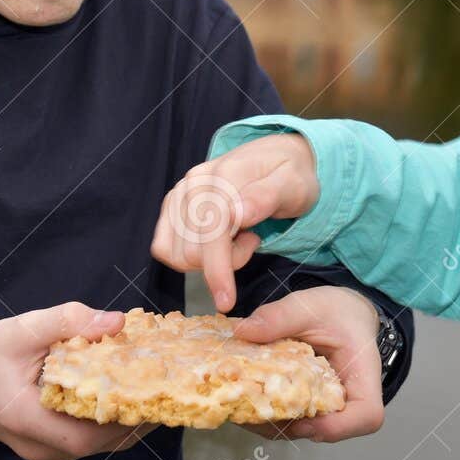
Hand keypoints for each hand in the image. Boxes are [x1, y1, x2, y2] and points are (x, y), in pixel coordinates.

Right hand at [0, 302, 153, 459]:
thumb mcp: (20, 329)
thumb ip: (68, 322)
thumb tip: (119, 323)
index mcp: (29, 422)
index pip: (91, 433)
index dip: (131, 416)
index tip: (162, 390)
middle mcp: (42, 449)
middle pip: (104, 441)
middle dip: (141, 414)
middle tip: (174, 383)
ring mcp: (46, 454)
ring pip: (102, 444)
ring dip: (131, 418)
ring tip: (161, 385)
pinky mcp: (52, 448)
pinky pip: (92, 439)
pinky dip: (114, 418)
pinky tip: (132, 391)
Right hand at [150, 133, 319, 311]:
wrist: (276, 159)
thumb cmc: (291, 176)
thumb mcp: (294, 186)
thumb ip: (266, 197)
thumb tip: (237, 213)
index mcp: (225, 174)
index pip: (212, 230)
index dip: (218, 269)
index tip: (226, 301)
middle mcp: (195, 182)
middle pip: (193, 249)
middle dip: (225, 261)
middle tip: (252, 240)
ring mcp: (180, 192)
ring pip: (178, 253)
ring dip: (210, 260)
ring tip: (238, 237)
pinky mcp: (172, 205)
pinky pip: (165, 248)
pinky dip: (190, 256)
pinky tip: (219, 241)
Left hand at [232, 286, 383, 442]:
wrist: (343, 313)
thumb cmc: (338, 310)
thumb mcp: (311, 305)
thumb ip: (281, 316)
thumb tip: (243, 332)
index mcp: (363, 374)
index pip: (367, 416)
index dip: (338, 427)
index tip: (303, 417)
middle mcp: (350, 399)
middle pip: (328, 430)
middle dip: (286, 424)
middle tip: (248, 405)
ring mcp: (328, 407)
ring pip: (303, 429)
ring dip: (269, 421)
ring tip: (237, 401)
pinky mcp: (310, 407)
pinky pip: (291, 419)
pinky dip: (267, 412)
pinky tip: (244, 396)